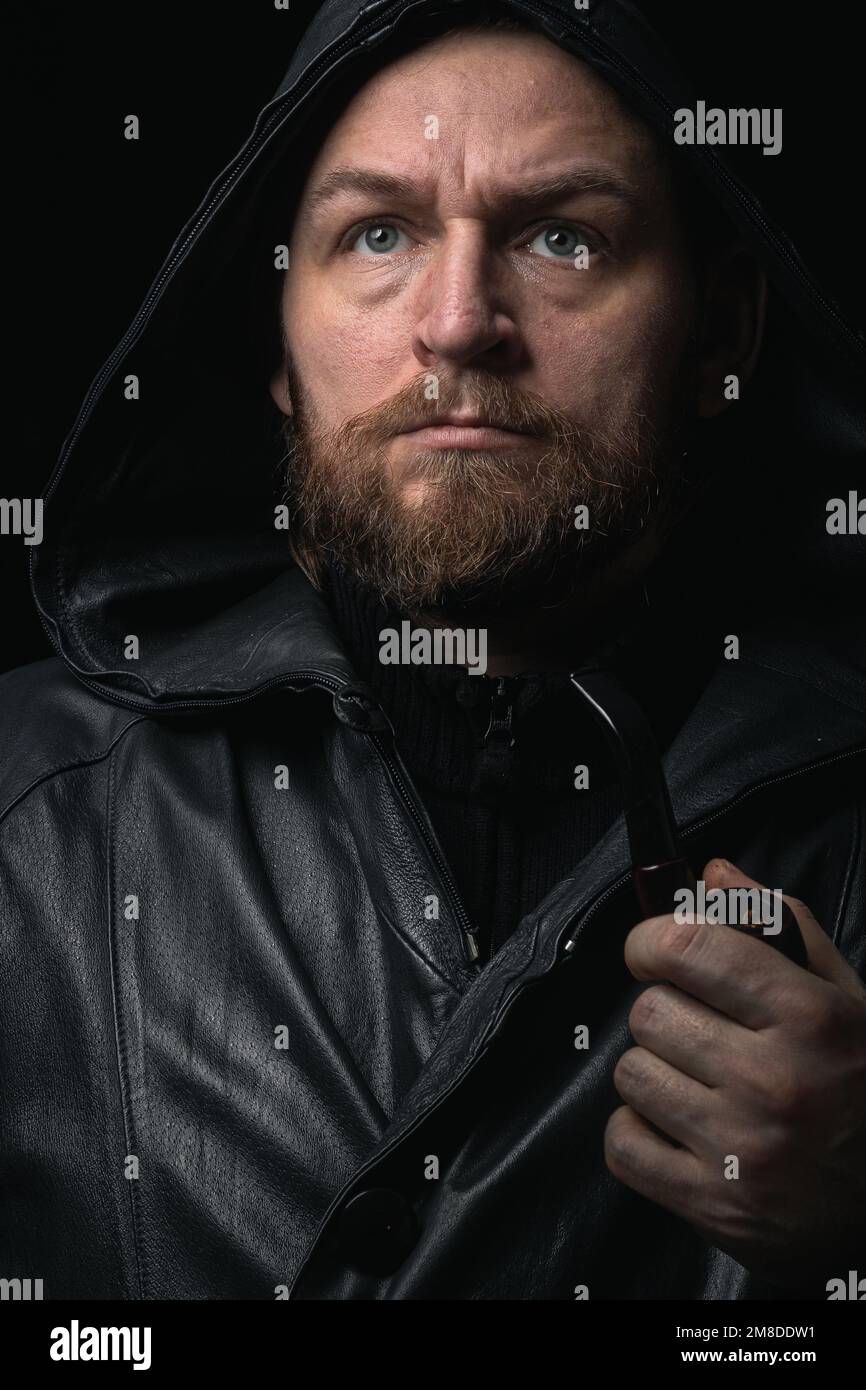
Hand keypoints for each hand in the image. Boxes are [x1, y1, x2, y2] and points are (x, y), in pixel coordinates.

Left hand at [605, 857, 865, 1287]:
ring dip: (654, 1072)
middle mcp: (773, 1080)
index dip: (652, 940)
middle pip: (650, 1010)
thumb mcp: (845, 997)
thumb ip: (779, 925)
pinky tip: (680, 1130)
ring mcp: (740, 1148)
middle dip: (666, 1013)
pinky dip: (638, 1133)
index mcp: (810, 1017)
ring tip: (698, 1084)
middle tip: (699, 1032)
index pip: (686, 947)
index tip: (655, 951)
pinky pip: (621, 1142)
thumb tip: (713, 874)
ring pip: (631, 1072)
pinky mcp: (711, 1204)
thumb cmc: (861, 1089)